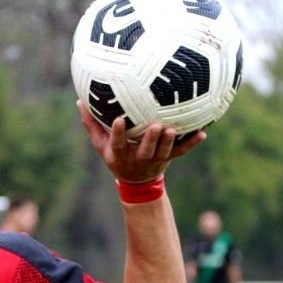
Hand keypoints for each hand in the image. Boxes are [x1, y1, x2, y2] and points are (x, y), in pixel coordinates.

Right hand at [77, 103, 205, 183]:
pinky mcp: (168, 159)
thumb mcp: (101, 145)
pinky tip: (202, 133)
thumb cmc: (117, 157)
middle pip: (145, 151)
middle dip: (151, 140)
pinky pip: (181, 151)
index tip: (119, 119)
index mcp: (120, 155)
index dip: (118, 133)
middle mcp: (138, 159)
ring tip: (172, 129)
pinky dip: (191, 143)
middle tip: (156, 126)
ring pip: (164, 152)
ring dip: (169, 142)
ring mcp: (155, 160)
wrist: (136, 181)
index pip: (117, 144)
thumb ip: (92, 125)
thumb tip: (80, 101)